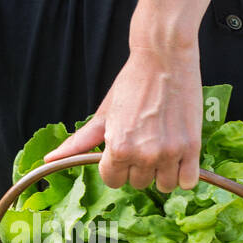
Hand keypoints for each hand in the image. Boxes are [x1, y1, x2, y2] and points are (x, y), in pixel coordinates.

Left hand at [46, 20, 203, 193]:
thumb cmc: (133, 82)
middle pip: (139, 183)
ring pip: (164, 186)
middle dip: (139, 168)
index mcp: (117, 147)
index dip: (116, 167)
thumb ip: (80, 142)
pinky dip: (184, 174)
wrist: (163, 57)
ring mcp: (169, 152)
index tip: (124, 152)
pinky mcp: (192, 147)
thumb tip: (49, 160)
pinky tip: (179, 155)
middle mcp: (143, 154)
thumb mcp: (104, 114)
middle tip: (145, 142)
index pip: (113, 181)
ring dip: (163, 172)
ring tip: (163, 148)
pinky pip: (188, 182)